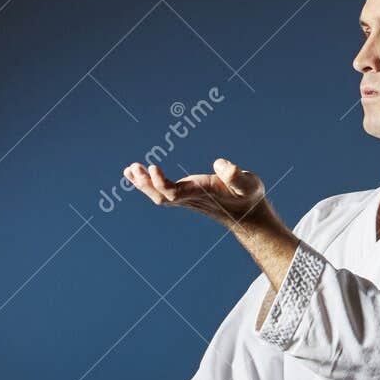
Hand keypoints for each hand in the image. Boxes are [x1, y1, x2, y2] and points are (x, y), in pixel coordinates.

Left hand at [123, 158, 273, 226]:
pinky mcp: (184, 194)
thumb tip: (220, 164)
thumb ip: (236, 176)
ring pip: (158, 195)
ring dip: (142, 183)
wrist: (247, 215)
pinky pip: (161, 191)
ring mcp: (185, 197)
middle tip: (134, 168)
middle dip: (145, 184)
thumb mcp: (249, 184)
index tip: (153, 168)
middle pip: (161, 196)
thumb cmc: (248, 197)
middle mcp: (190, 197)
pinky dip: (146, 182)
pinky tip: (134, 172)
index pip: (175, 193)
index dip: (161, 183)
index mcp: (202, 194)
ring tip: (130, 169)